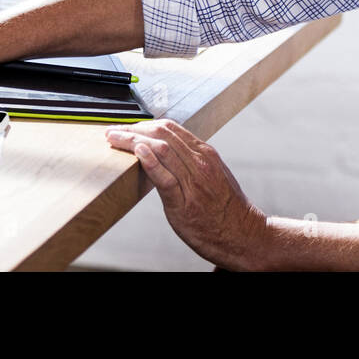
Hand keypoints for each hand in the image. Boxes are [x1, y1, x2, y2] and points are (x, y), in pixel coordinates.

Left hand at [105, 119, 269, 270]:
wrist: (244, 235)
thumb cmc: (227, 208)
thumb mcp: (214, 175)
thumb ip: (192, 161)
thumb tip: (167, 151)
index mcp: (205, 153)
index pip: (170, 127)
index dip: (144, 124)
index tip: (128, 127)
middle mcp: (200, 162)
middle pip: (162, 133)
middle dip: (133, 128)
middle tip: (114, 131)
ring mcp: (193, 181)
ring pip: (161, 149)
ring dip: (132, 140)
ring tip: (114, 139)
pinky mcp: (185, 203)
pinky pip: (165, 178)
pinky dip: (150, 161)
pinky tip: (137, 152)